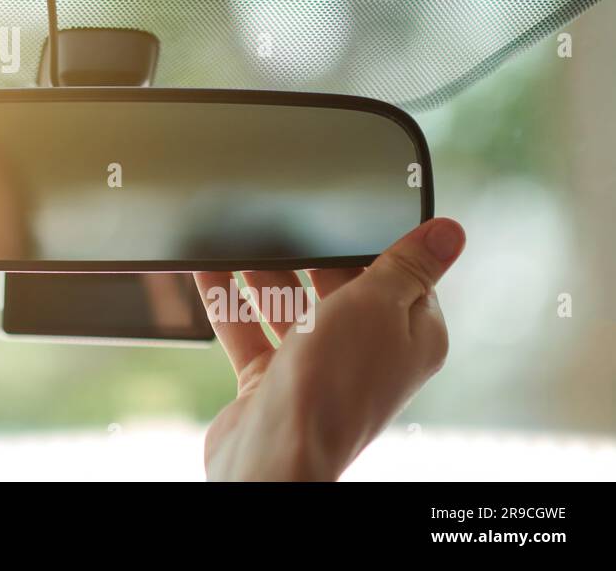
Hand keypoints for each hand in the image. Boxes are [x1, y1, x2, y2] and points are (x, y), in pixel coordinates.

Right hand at [194, 217, 465, 480]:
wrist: (275, 451)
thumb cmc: (336, 383)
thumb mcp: (378, 304)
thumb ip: (408, 265)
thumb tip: (450, 231)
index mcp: (411, 337)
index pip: (402, 274)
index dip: (374, 240)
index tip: (346, 206)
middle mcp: (368, 353)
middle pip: (340, 286)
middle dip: (310, 254)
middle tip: (283, 216)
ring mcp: (318, 368)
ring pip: (291, 306)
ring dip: (264, 274)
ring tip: (236, 236)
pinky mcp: (273, 380)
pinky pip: (250, 329)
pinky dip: (230, 300)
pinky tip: (208, 269)